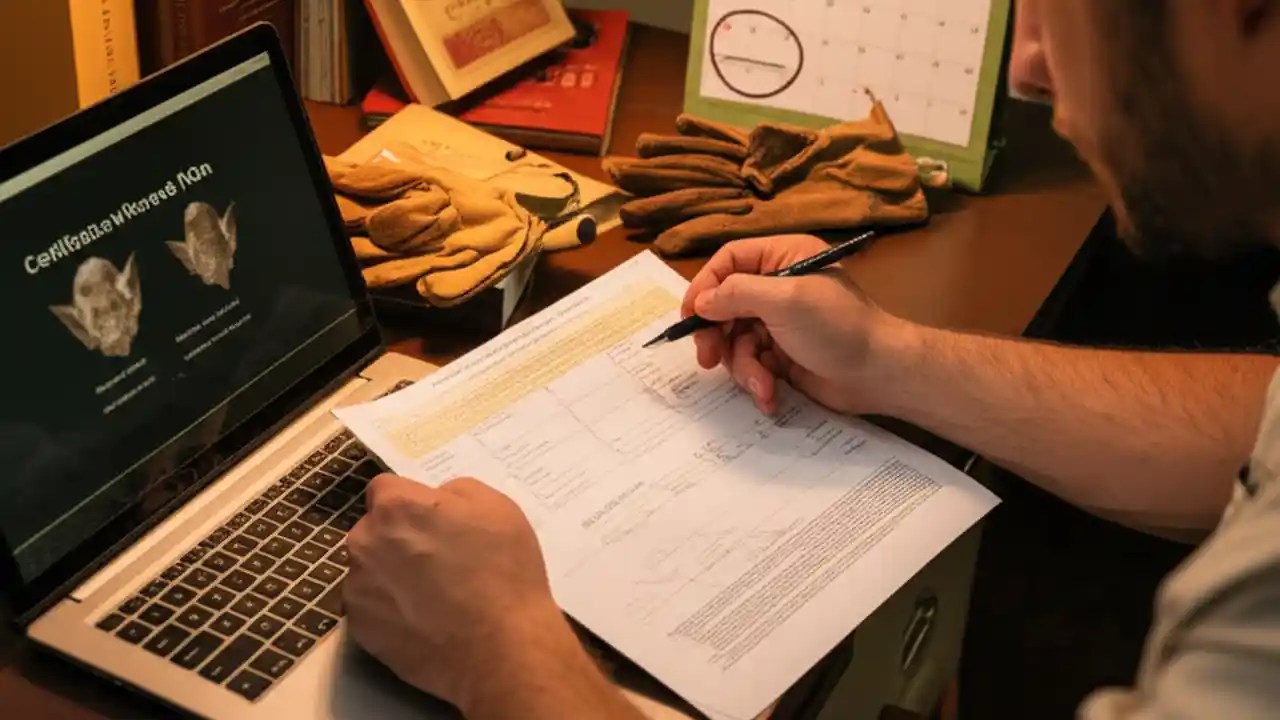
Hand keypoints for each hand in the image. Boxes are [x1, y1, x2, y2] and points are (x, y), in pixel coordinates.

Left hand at [345, 475, 581, 711]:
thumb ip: (454, 492)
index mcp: (395, 507)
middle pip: (374, 529)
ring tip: (432, 596)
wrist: (501, 649)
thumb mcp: (496, 507)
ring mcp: (358, 589)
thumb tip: (434, 501)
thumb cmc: (503, 571)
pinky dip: (390, 610)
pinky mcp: (359, 630)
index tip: (434, 521)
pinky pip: (372, 606)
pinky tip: (423, 620)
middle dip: (397, 537)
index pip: (386, 488)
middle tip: (436, 559)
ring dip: (391, 574)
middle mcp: (365, 543)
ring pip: (370, 569)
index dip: (412, 503)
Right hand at [683, 234, 907, 414]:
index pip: (729, 261)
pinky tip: (770, 395)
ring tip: (761, 384)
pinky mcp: (782, 355)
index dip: (704, 286)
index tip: (689, 317)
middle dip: (716, 335)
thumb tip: (702, 302)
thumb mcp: (786, 301)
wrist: (880, 375)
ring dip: (742, 366)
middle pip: (725, 304)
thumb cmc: (838, 328)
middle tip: (707, 358)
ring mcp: (779, 323)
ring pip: (735, 340)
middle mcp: (778, 287)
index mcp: (783, 258)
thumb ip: (737, 294)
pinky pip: (752, 364)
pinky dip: (757, 381)